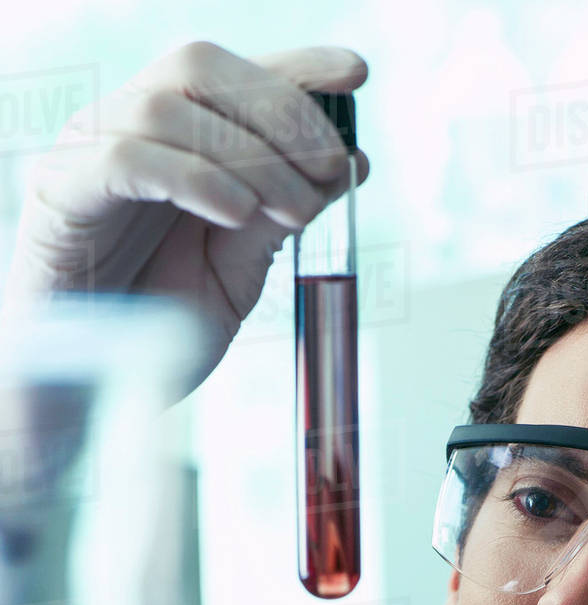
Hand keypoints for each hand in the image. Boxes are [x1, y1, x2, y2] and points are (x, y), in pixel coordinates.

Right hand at [5, 43, 368, 386]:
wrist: (86, 385)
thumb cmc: (152, 327)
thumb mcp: (236, 275)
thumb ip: (278, 219)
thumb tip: (349, 165)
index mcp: (172, 141)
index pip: (234, 76)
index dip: (295, 66)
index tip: (356, 76)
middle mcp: (127, 129)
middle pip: (201, 67)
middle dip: (282, 110)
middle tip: (330, 167)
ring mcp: (88, 152)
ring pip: (169, 105)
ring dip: (249, 154)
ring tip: (294, 209)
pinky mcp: (62, 190)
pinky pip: (127, 157)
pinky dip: (194, 177)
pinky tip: (236, 213)